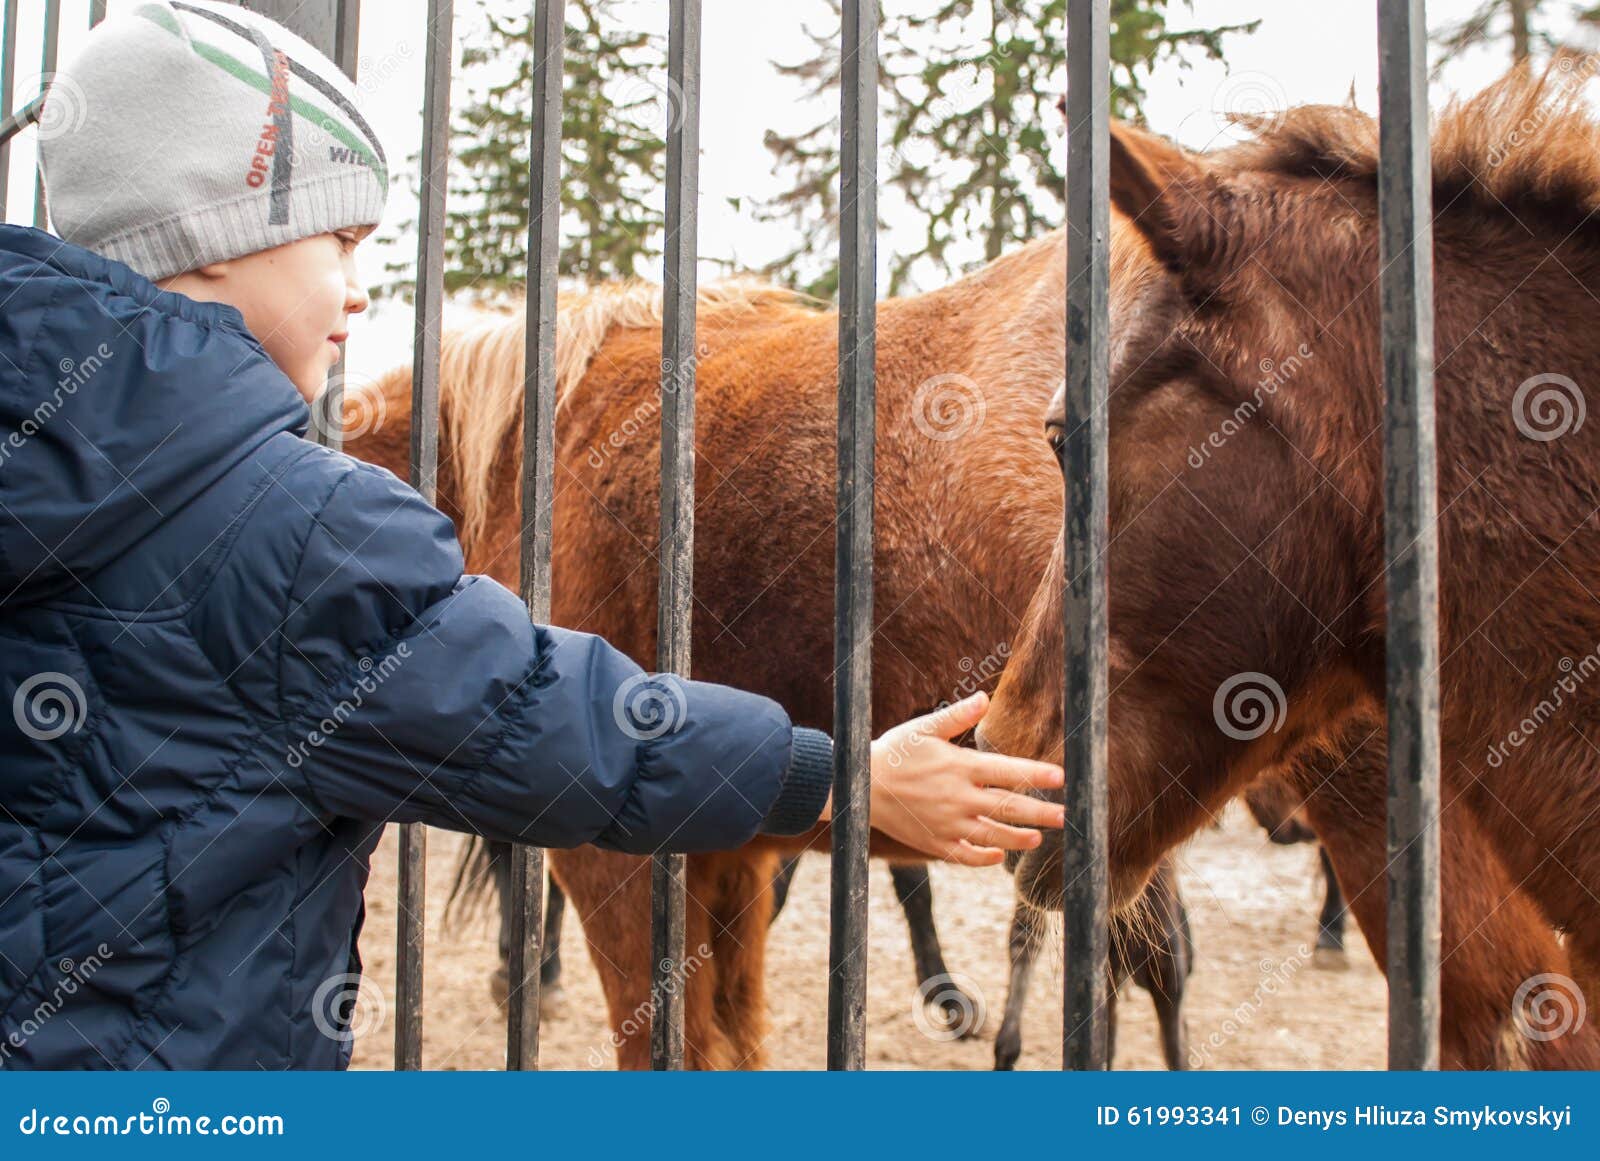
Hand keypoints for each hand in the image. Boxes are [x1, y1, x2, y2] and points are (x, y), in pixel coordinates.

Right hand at [863, 691, 1064, 866]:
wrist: (859, 786)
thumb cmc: (894, 752)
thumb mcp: (923, 729)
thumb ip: (956, 717)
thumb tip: (984, 697)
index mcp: (959, 767)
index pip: (1007, 771)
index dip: (1035, 775)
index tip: (1060, 778)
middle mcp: (957, 798)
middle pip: (1007, 808)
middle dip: (1039, 813)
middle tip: (1064, 816)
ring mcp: (947, 824)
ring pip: (991, 835)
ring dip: (1018, 838)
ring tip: (1038, 839)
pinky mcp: (934, 843)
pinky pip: (965, 856)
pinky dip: (984, 857)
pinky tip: (998, 854)